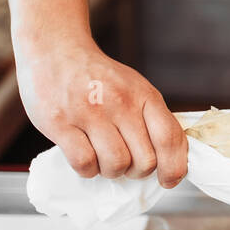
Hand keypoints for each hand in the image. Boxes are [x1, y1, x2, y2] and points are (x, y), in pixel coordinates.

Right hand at [14, 32, 187, 186]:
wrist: (55, 49)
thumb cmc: (99, 78)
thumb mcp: (135, 88)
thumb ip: (153, 119)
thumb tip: (173, 160)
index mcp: (144, 95)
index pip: (169, 138)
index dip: (174, 167)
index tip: (168, 180)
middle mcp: (120, 103)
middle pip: (145, 161)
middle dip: (138, 172)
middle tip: (126, 163)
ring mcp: (89, 112)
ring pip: (116, 165)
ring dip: (112, 171)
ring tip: (103, 158)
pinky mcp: (60, 122)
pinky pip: (85, 163)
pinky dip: (88, 169)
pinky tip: (85, 156)